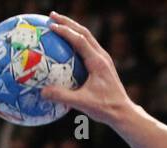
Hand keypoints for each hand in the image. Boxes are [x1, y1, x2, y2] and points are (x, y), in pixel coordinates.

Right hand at [41, 13, 134, 128]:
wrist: (124, 113)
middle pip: (83, 32)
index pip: (80, 40)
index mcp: (98, 62)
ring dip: (72, 28)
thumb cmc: (106, 109)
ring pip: (87, 37)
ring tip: (58, 23)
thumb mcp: (83, 104)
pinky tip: (66, 44)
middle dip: (67, 22)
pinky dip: (76, 40)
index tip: (51, 25)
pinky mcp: (103, 65)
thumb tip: (42, 92)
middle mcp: (102, 57)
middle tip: (51, 16)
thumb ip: (63, 97)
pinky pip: (88, 47)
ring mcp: (104, 59)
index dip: (65, 31)